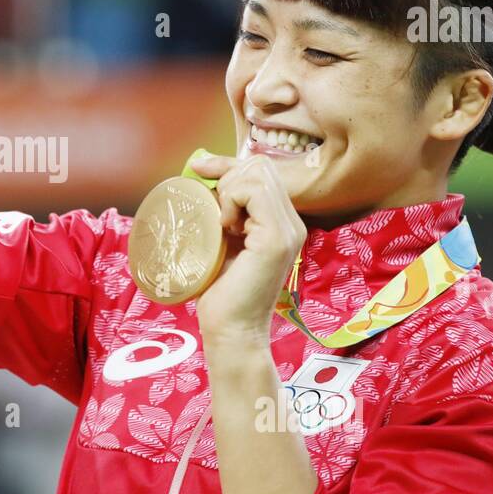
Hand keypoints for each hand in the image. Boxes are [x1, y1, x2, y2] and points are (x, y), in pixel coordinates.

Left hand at [189, 154, 306, 352]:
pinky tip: (224, 227)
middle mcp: (292, 223)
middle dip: (228, 174)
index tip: (200, 168)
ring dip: (229, 189)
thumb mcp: (221, 239)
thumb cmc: (220, 290)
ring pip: (259, 173)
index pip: (262, 170)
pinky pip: (255, 192)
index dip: (229, 163)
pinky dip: (231, 199)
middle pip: (262, 166)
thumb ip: (222, 211)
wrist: (230, 330)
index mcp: (281, 222)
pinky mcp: (277, 238)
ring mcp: (289, 230)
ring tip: (220, 223)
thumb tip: (202, 172)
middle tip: (212, 209)